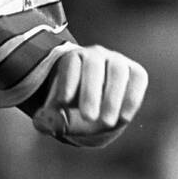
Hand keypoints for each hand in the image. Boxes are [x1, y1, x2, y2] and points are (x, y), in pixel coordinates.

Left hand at [32, 44, 147, 147]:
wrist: (98, 109)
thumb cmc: (74, 108)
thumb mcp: (59, 115)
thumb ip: (49, 120)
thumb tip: (40, 123)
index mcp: (73, 60)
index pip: (70, 63)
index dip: (67, 81)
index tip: (63, 102)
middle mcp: (95, 56)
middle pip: (93, 66)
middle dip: (90, 93)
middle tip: (89, 118)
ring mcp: (117, 61)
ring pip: (117, 71)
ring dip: (112, 98)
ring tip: (107, 123)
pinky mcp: (136, 72)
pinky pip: (137, 79)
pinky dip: (132, 98)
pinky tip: (124, 118)